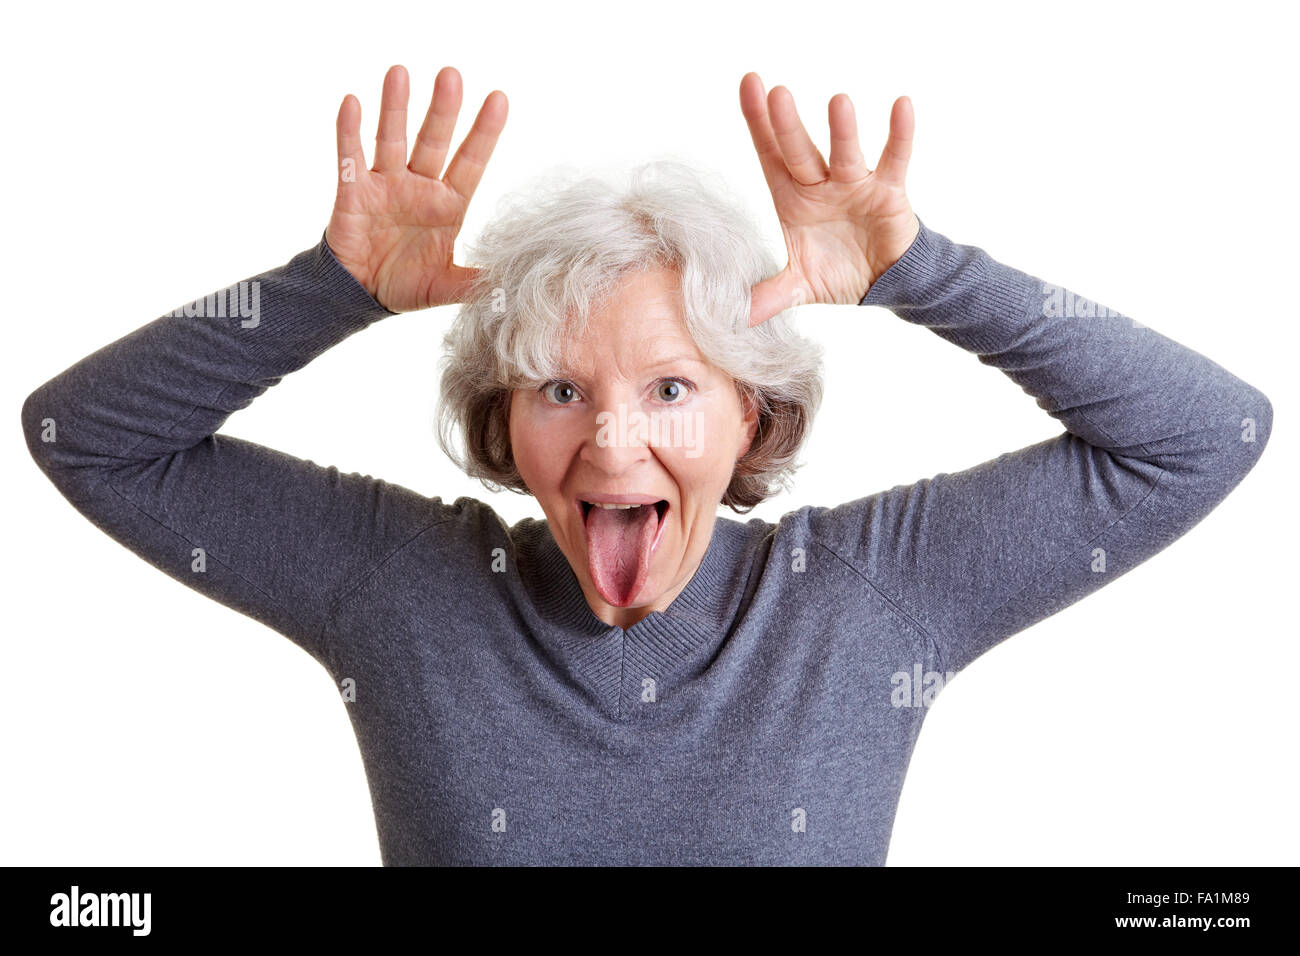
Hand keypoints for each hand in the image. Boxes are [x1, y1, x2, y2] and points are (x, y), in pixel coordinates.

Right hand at [325, 65, 506, 312]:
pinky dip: (350, 131)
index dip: (484, 132)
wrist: (361, 295)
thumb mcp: (447, 287)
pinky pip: (351, 158)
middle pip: (434, 140)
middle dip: (443, 109)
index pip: (471, 162)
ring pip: (392, 139)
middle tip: (451, 75)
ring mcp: (385, 185)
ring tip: (400, 72)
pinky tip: (353, 103)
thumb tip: (511, 285)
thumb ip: (476, 283)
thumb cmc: (408, 285)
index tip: (500, 98)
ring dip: (395, 107)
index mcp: (449, 204)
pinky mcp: (353, 193)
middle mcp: (419, 187)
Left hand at [739, 73, 919, 326]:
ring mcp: (855, 185)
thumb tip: (734, 317)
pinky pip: (895, 159)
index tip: (748, 84)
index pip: (770, 156)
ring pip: (846, 153)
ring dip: (842, 131)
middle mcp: (821, 186)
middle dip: (787, 125)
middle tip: (776, 93)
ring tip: (839, 101)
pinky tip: (901, 105)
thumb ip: (768, 297)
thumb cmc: (838, 273)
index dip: (758, 123)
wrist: (884, 282)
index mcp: (793, 200)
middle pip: (800, 152)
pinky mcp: (889, 193)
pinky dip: (899, 135)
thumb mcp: (799, 288)